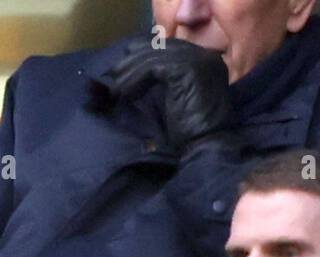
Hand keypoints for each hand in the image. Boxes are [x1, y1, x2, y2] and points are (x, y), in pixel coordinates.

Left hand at [107, 38, 232, 151]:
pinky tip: (125, 93)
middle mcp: (204, 54)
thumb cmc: (190, 130)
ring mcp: (198, 59)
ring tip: (116, 89)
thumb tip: (132, 67)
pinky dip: (135, 79)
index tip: (122, 72)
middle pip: (160, 47)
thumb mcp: (174, 97)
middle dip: (133, 61)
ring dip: (130, 73)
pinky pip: (152, 67)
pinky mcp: (188, 69)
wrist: (206, 145)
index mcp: (204, 59)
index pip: (167, 47)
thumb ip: (162, 79)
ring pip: (154, 56)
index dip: (142, 56)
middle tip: (113, 76)